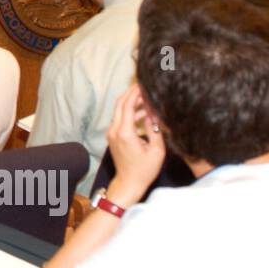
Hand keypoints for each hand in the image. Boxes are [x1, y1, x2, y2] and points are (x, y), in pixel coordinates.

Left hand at [105, 84, 165, 205]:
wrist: (129, 183)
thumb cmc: (144, 170)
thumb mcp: (157, 150)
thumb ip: (156, 129)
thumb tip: (154, 113)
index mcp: (125, 133)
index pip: (128, 106)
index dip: (135, 93)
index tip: (143, 84)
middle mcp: (115, 131)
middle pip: (120, 104)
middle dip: (131, 93)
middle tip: (144, 86)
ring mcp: (111, 133)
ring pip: (119, 111)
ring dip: (131, 103)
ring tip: (148, 99)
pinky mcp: (113, 136)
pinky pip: (120, 119)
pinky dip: (130, 112)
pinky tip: (144, 113)